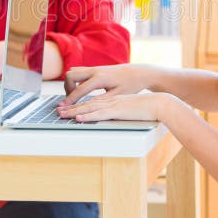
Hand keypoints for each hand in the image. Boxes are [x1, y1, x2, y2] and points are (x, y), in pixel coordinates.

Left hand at [58, 92, 177, 122]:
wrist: (159, 103)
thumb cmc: (147, 107)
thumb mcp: (130, 108)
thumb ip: (120, 110)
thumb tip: (114, 115)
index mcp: (112, 99)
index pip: (91, 102)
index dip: (78, 105)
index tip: (67, 108)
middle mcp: (110, 100)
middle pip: (87, 103)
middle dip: (71, 107)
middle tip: (58, 111)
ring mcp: (113, 104)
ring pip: (90, 107)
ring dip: (75, 111)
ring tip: (62, 114)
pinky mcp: (118, 110)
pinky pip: (100, 113)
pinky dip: (89, 115)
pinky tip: (80, 118)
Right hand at [61, 64, 154, 104]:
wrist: (138, 73)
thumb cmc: (130, 85)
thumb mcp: (117, 96)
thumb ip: (101, 100)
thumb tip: (86, 106)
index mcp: (100, 78)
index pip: (79, 89)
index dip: (70, 99)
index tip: (63, 107)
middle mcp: (95, 70)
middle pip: (70, 75)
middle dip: (66, 88)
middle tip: (70, 101)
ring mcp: (94, 68)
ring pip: (73, 71)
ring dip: (70, 83)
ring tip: (75, 96)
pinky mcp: (95, 68)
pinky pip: (79, 72)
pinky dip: (75, 80)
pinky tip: (81, 90)